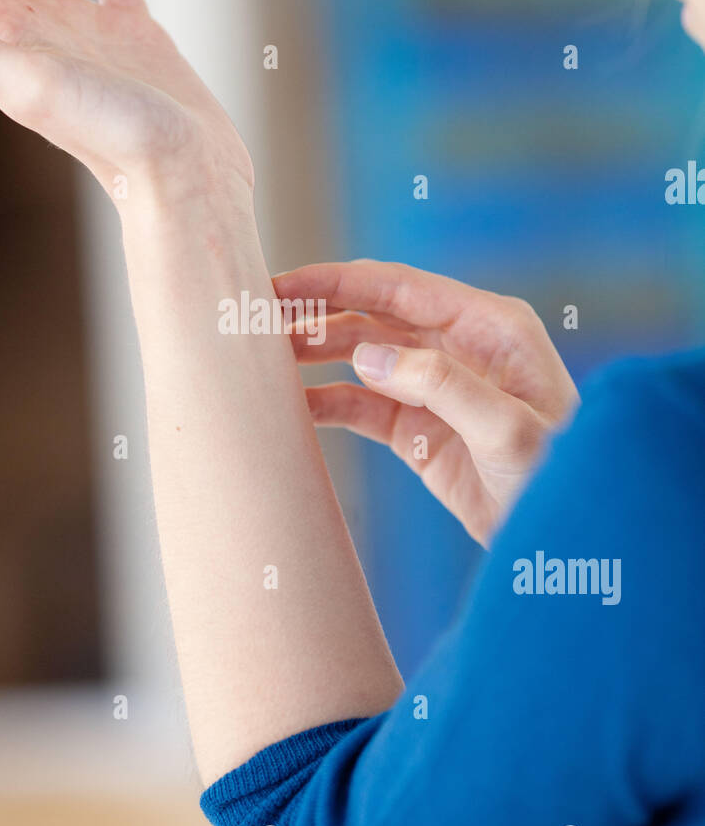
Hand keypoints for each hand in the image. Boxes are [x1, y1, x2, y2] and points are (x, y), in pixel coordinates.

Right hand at [275, 260, 579, 545]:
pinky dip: (326, 402)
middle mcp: (459, 347)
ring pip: (361, 357)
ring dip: (314, 354)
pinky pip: (363, 406)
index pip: (397, 287)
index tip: (280, 285)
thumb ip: (440, 384)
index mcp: (488, 325)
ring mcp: (436, 389)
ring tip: (262, 359)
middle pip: (372, 316)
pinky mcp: (421, 432)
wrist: (570, 542)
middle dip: (316, 314)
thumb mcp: (507, 430)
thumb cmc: (559, 476)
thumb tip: (367, 353)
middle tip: (255, 322)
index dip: (335, 282)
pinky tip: (291, 406)